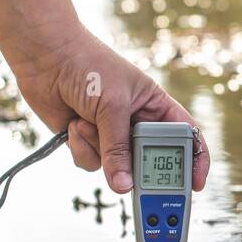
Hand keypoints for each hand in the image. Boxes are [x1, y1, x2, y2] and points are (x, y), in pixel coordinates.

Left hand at [11, 25, 209, 194]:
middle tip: (133, 183)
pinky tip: (73, 125)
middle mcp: (136, 123)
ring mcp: (111, 134)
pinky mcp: (87, 141)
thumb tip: (124, 186)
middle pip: (151, 161)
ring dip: (98, 149)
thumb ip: (119, 148)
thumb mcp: (112, 106)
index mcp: (155, 106)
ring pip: (116, 166)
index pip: (185, 136)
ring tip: (85, 122)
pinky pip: (91, 163)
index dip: (195, 159)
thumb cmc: (88, 66)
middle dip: (139, 171)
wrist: (46, 56)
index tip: (196, 183)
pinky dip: (80, 147)